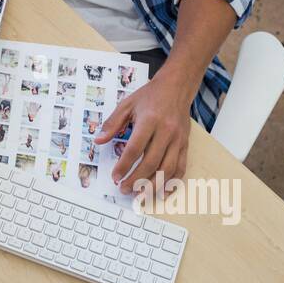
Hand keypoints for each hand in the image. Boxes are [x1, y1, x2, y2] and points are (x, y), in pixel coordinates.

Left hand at [93, 67, 194, 195]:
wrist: (176, 87)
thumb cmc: (150, 96)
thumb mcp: (127, 104)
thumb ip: (112, 123)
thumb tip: (98, 140)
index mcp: (149, 120)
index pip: (135, 149)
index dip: (124, 165)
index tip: (115, 177)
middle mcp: (166, 131)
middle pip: (151, 162)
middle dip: (137, 179)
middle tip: (124, 189)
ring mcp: (178, 139)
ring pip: (168, 168)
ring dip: (154, 185)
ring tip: (140, 195)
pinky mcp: (185, 144)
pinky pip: (181, 167)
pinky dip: (172, 181)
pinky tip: (162, 192)